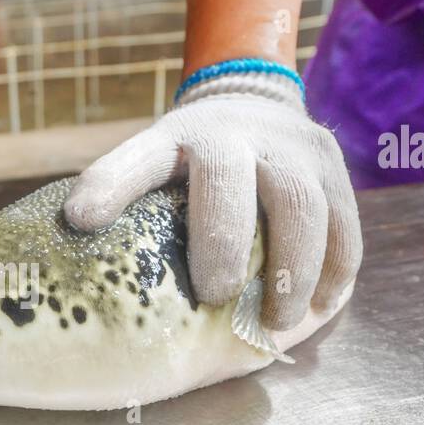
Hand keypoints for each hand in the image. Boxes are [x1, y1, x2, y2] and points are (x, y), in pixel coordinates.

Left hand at [64, 72, 361, 328]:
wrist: (252, 104)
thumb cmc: (188, 158)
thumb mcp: (149, 160)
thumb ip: (120, 191)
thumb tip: (78, 234)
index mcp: (177, 137)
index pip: (141, 159)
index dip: (111, 186)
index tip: (81, 219)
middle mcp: (240, 134)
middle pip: (233, 185)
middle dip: (227, 246)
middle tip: (217, 299)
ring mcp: (294, 147)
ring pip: (306, 208)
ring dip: (295, 271)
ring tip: (275, 320)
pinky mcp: (333, 166)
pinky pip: (345, 224)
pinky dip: (337, 270)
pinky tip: (320, 306)